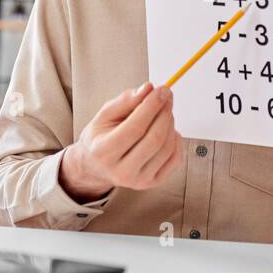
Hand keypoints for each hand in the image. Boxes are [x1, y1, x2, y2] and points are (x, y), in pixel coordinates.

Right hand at [59, 82, 182, 202]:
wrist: (96, 167)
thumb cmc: (100, 138)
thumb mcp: (104, 115)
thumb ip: (126, 101)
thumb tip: (148, 89)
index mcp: (104, 152)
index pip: (135, 128)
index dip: (152, 106)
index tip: (162, 90)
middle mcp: (121, 171)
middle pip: (154, 139)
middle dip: (164, 112)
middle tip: (167, 96)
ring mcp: (139, 180)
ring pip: (167, 148)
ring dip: (170, 124)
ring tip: (164, 112)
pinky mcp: (152, 183)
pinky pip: (175, 159)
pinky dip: (176, 140)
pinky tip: (168, 131)